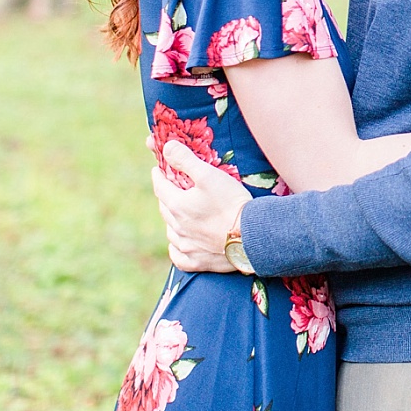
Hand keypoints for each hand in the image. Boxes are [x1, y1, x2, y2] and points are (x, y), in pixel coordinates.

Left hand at [151, 139, 252, 272]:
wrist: (252, 236)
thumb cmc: (231, 203)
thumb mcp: (209, 175)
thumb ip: (186, 160)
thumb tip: (166, 148)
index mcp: (178, 205)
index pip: (160, 187)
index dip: (158, 176)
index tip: (157, 169)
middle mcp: (178, 228)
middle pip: (165, 209)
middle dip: (165, 196)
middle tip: (170, 188)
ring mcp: (187, 246)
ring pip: (171, 232)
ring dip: (172, 221)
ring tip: (178, 214)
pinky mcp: (198, 262)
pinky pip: (179, 256)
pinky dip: (177, 248)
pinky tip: (181, 244)